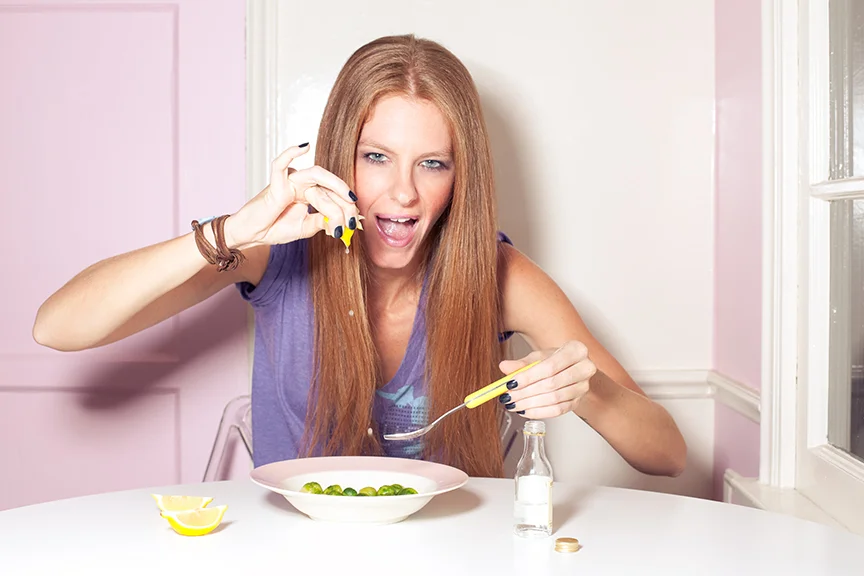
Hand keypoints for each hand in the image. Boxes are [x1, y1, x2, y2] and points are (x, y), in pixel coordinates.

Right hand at [227, 144, 360, 246]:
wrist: (254, 235)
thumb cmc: (275, 228)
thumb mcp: (306, 228)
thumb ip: (322, 222)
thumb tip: (342, 222)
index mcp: (311, 192)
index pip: (334, 193)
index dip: (348, 207)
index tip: (355, 224)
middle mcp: (303, 183)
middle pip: (330, 186)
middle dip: (345, 204)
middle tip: (352, 221)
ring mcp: (290, 181)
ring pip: (317, 177)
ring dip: (335, 189)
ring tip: (347, 201)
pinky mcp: (275, 183)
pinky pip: (281, 164)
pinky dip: (291, 153)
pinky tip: (303, 146)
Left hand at [497, 341, 596, 418]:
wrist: (569, 369)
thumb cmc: (554, 360)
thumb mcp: (538, 357)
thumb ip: (521, 363)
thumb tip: (504, 367)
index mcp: (576, 350)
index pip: (549, 366)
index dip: (528, 377)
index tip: (510, 384)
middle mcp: (585, 368)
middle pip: (552, 384)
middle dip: (526, 393)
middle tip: (508, 397)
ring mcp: (584, 387)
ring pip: (555, 399)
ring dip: (530, 404)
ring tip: (513, 404)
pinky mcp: (579, 401)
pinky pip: (558, 410)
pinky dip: (539, 412)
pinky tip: (525, 411)